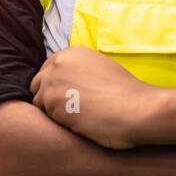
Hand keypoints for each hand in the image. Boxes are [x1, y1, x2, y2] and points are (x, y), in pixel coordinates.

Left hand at [29, 45, 161, 149]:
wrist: (137, 108)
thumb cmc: (126, 93)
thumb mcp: (101, 68)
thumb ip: (80, 70)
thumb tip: (68, 82)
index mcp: (72, 52)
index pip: (48, 68)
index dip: (55, 84)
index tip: (67, 96)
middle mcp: (58, 63)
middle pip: (38, 83)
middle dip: (49, 96)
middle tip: (69, 110)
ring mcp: (53, 82)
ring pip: (40, 102)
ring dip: (53, 111)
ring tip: (77, 118)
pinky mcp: (52, 104)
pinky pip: (46, 117)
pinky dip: (58, 122)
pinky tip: (78, 123)